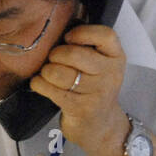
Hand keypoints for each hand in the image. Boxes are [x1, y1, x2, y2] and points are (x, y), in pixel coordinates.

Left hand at [29, 22, 130, 155]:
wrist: (102, 126)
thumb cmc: (94, 88)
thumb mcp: (100, 65)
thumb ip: (87, 46)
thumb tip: (55, 29)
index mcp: (116, 57)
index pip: (106, 35)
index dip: (82, 33)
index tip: (68, 38)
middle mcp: (110, 74)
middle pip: (74, 54)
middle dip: (55, 54)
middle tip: (53, 60)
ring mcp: (97, 93)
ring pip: (58, 72)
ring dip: (45, 71)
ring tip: (47, 74)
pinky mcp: (81, 109)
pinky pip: (50, 89)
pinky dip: (39, 84)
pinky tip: (40, 84)